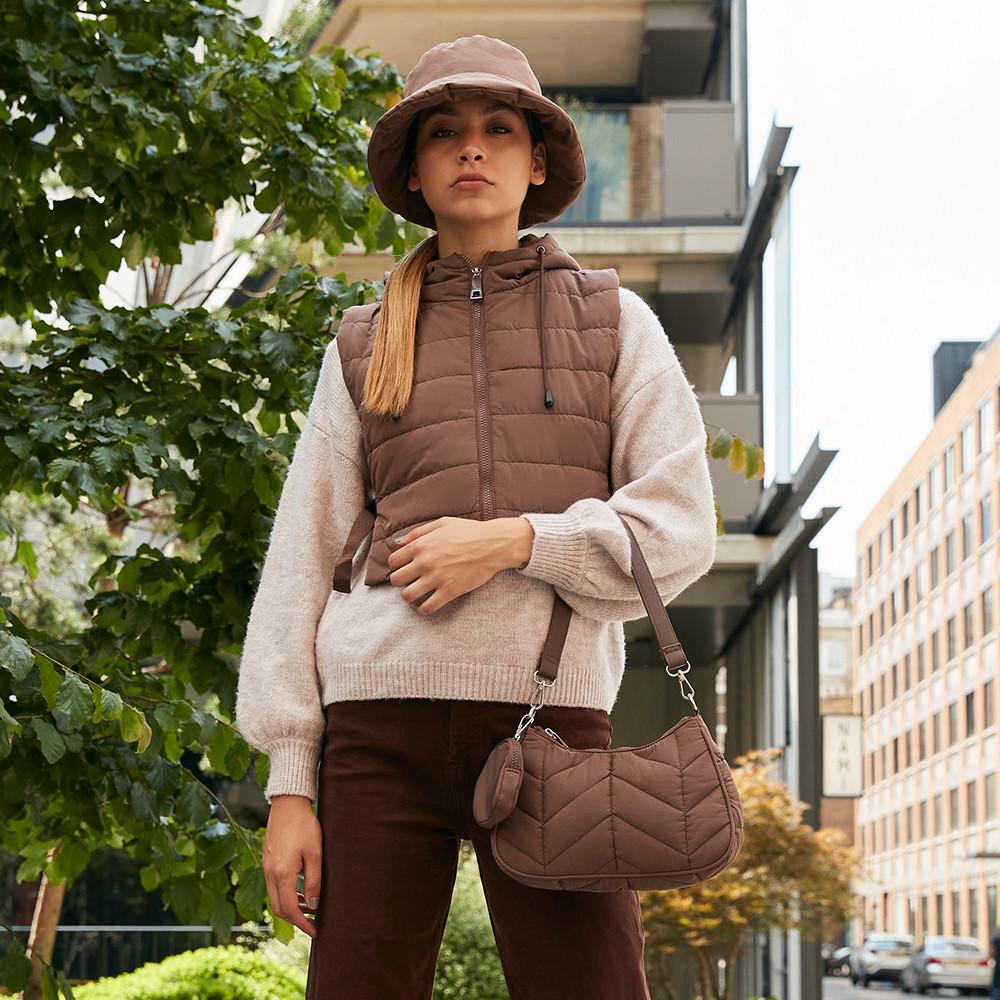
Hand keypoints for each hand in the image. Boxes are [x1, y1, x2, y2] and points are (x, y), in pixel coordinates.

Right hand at [263, 795, 321, 937]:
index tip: (315, 931)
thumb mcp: (315, 854)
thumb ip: (313, 881)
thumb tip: (313, 905)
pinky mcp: (267, 861)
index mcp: (282, 874)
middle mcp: (270, 874)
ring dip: (290, 907)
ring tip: (309, 908)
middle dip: (295, 920)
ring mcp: (266, 867)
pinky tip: (299, 891)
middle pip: (279, 908)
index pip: (289, 909)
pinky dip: (286, 894)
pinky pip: (273, 886)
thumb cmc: (304, 826)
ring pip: (275, 898)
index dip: (303, 924)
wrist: (287, 804)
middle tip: (312, 924)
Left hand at [386, 515, 533, 614]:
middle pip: (396, 580)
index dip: (396, 565)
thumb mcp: (441, 523)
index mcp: (421, 545)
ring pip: (407, 595)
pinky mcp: (449, 592)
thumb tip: (397, 542)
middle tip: (410, 579)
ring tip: (417, 592)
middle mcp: (425, 562)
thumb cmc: (469, 531)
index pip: (393, 561)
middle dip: (400, 580)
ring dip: (409, 595)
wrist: (493, 544)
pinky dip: (423, 608)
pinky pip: (427, 607)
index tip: (404, 567)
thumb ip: (417, 532)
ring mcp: (437, 578)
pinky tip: (426, 604)